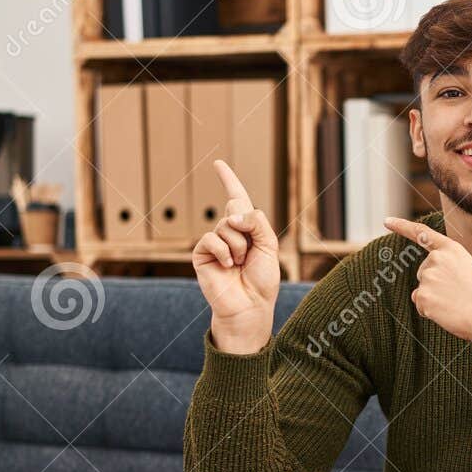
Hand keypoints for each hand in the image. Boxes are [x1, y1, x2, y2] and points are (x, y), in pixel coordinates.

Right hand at [192, 160, 280, 353]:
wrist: (250, 307)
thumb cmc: (262, 280)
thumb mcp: (269, 246)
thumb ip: (256, 222)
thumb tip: (232, 212)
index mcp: (247, 230)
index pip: (237, 199)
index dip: (228, 181)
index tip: (218, 164)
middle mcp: (229, 233)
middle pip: (235, 211)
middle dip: (247, 229)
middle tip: (249, 255)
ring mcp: (214, 243)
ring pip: (225, 226)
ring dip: (238, 246)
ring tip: (239, 264)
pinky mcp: (202, 254)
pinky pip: (211, 238)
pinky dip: (223, 251)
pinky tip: (228, 266)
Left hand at [383, 217, 471, 346]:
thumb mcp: (466, 272)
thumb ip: (442, 273)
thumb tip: (416, 294)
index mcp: (451, 249)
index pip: (422, 234)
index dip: (402, 226)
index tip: (387, 221)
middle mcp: (437, 258)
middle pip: (422, 273)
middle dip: (434, 285)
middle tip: (458, 294)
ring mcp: (428, 276)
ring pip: (422, 291)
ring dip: (434, 300)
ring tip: (456, 303)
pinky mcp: (423, 295)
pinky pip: (421, 306)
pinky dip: (431, 313)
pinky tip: (448, 312)